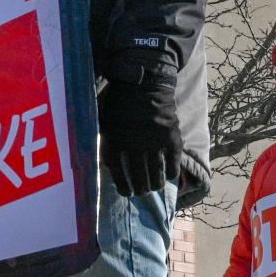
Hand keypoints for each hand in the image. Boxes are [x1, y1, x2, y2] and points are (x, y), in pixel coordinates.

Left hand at [99, 52, 181, 196]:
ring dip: (155, 183)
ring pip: (156, 170)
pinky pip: (172, 159)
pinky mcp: (171, 136)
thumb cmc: (119, 102)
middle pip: (139, 174)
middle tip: (141, 193)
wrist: (144, 83)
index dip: (123, 184)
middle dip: (140, 188)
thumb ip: (105, 140)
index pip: (118, 170)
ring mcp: (155, 140)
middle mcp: (135, 143)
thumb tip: (103, 164)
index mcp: (116, 139)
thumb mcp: (104, 120)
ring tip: (154, 188)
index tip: (126, 193)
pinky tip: (170, 177)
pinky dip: (171, 170)